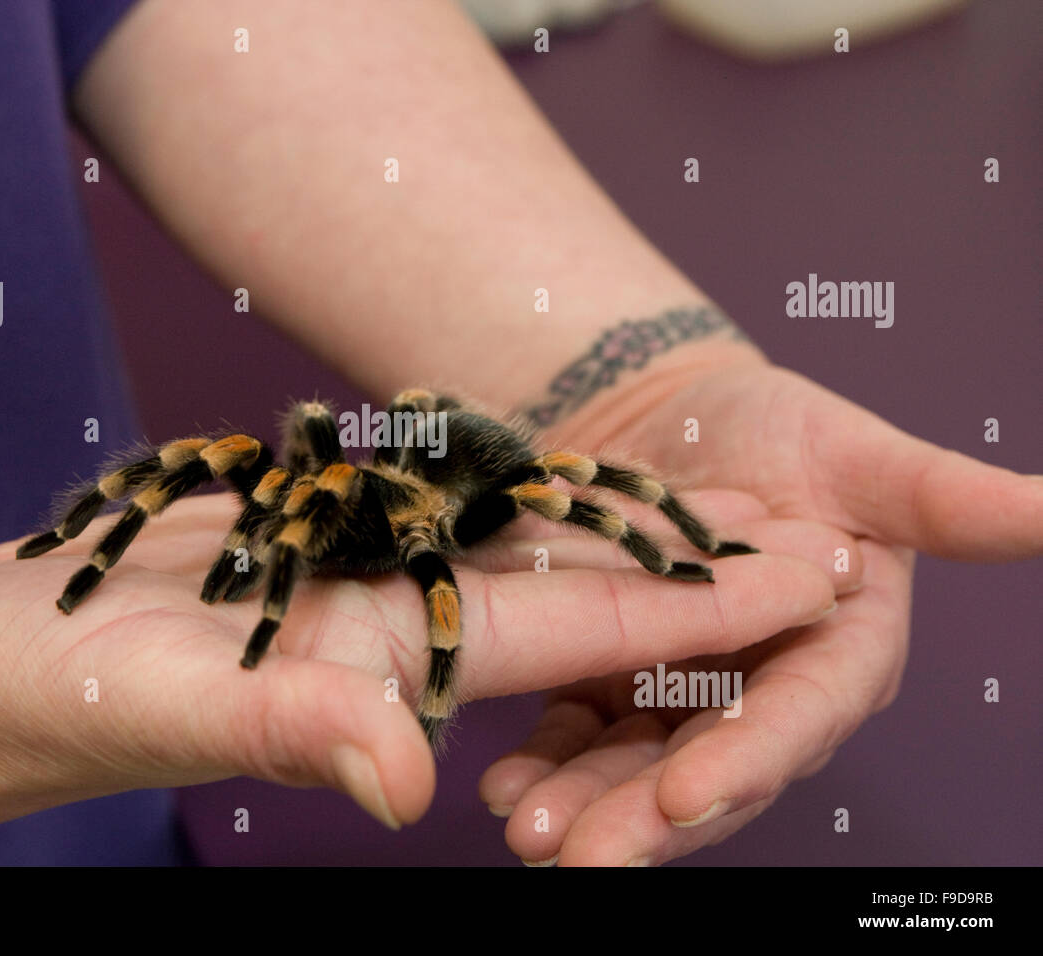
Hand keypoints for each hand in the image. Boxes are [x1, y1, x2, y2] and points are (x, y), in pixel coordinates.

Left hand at [479, 357, 1042, 864]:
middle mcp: (754, 691)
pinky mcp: (608, 677)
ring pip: (630, 764)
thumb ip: (950, 501)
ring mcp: (675, 692)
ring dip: (580, 804)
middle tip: (579, 860)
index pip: (793, 719)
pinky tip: (500, 782)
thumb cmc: (784, 434)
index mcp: (831, 654)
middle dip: (642, 818)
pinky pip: (575, 731)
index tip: (683, 795)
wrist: (678, 421)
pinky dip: (542, 756)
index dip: (744, 759)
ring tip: (524, 831)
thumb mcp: (864, 458)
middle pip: (703, 766)